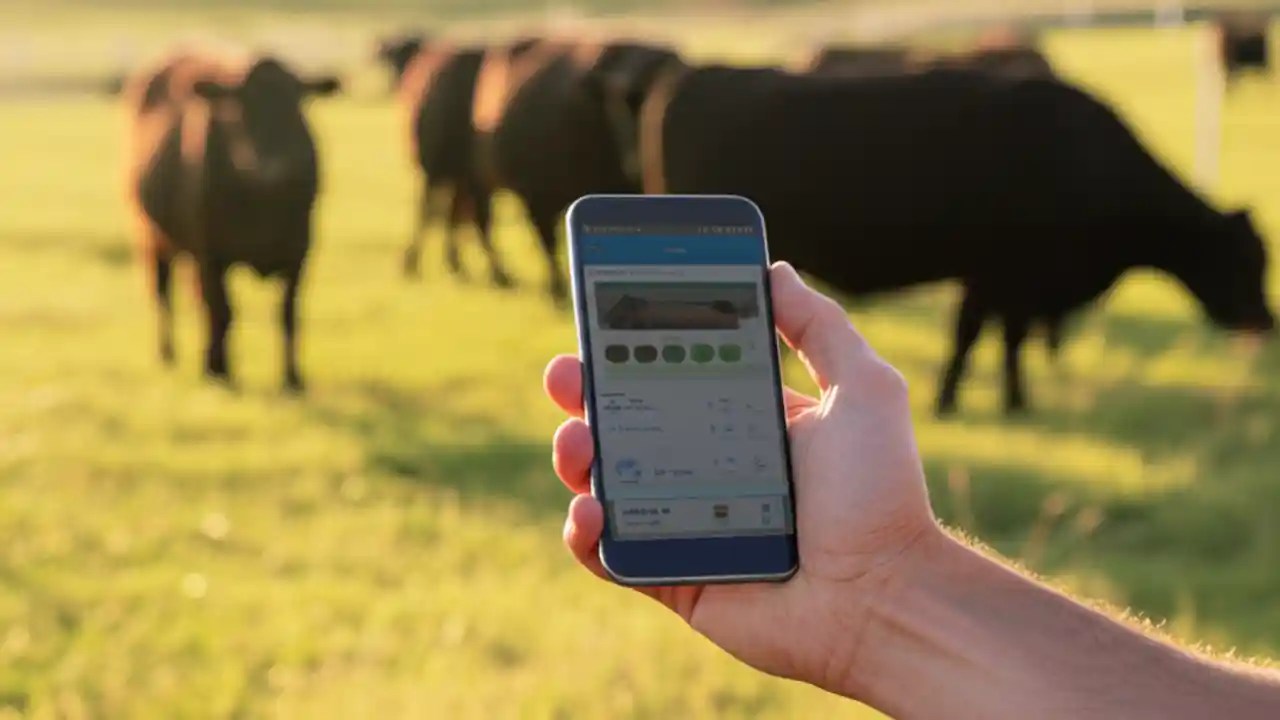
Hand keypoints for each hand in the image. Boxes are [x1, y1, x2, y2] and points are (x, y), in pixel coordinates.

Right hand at [543, 261, 938, 692]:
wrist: (885, 598)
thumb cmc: (881, 494)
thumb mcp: (862, 389)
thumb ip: (818, 328)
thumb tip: (773, 270)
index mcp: (746, 422)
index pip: (673, 374)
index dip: (632, 346)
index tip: (602, 317)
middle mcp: (709, 468)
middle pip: (625, 422)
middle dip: (585, 393)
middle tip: (565, 374)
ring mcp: (684, 523)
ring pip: (606, 483)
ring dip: (576, 455)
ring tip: (578, 442)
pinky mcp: (673, 577)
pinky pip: (610, 554)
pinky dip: (586, 532)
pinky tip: (591, 510)